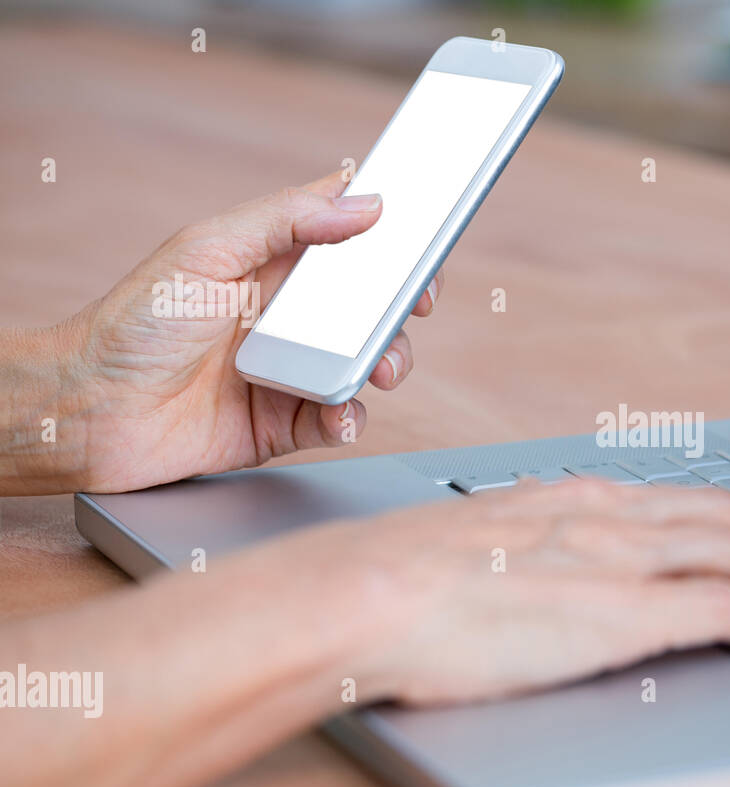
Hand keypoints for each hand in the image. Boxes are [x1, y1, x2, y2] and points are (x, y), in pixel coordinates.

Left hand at [54, 171, 441, 491]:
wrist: (89, 411)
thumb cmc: (132, 323)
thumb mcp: (208, 250)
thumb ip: (287, 220)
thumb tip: (362, 203)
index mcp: (271, 265)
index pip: (346, 242)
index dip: (390, 242)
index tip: (422, 247)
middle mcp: (287, 317)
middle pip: (370, 307)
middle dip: (401, 310)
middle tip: (411, 312)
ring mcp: (290, 370)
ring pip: (365, 364)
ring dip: (385, 364)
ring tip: (376, 370)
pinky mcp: (286, 423)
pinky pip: (340, 419)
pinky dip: (351, 417)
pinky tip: (339, 411)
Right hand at [250, 480, 729, 705]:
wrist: (369, 593)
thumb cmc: (400, 577)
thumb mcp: (478, 541)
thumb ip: (528, 548)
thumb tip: (543, 568)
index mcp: (575, 500)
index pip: (684, 501)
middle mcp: (611, 518)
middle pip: (728, 521)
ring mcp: (622, 562)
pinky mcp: (625, 613)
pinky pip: (726, 606)